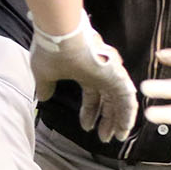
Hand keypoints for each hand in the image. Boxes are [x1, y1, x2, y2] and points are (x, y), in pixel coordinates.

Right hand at [30, 12, 138, 141]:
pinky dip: (127, 114)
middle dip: (106, 119)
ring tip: (117, 137)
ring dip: (119, 120)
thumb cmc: (51, 50)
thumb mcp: (44, 73)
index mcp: (85, 72)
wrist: (61, 32)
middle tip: (104, 137)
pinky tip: (125, 128)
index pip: (92, 96)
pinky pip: (127, 99)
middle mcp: (100, 73)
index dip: (89, 112)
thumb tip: (43, 98)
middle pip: (108, 100)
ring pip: (120, 101)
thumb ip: (46, 87)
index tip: (86, 127)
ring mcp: (110, 73)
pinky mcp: (116, 75)